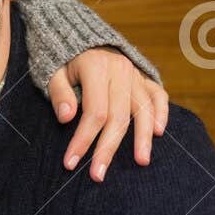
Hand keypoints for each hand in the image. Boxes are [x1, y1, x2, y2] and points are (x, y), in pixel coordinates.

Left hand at [48, 47, 168, 179]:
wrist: (81, 38)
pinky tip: (158, 132)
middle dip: (108, 148)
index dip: (83, 139)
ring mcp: (135, 74)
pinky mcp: (144, 76)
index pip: (94, 112)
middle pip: (119, 116)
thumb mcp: (53, 71)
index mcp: (96, 68)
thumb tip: (66, 118)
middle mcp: (121, 70)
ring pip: (143, 109)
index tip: (70, 163)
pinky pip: (158, 95)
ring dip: (142, 137)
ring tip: (142, 161)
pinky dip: (161, 112)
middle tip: (98, 175)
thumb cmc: (63, 60)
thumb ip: (59, 93)